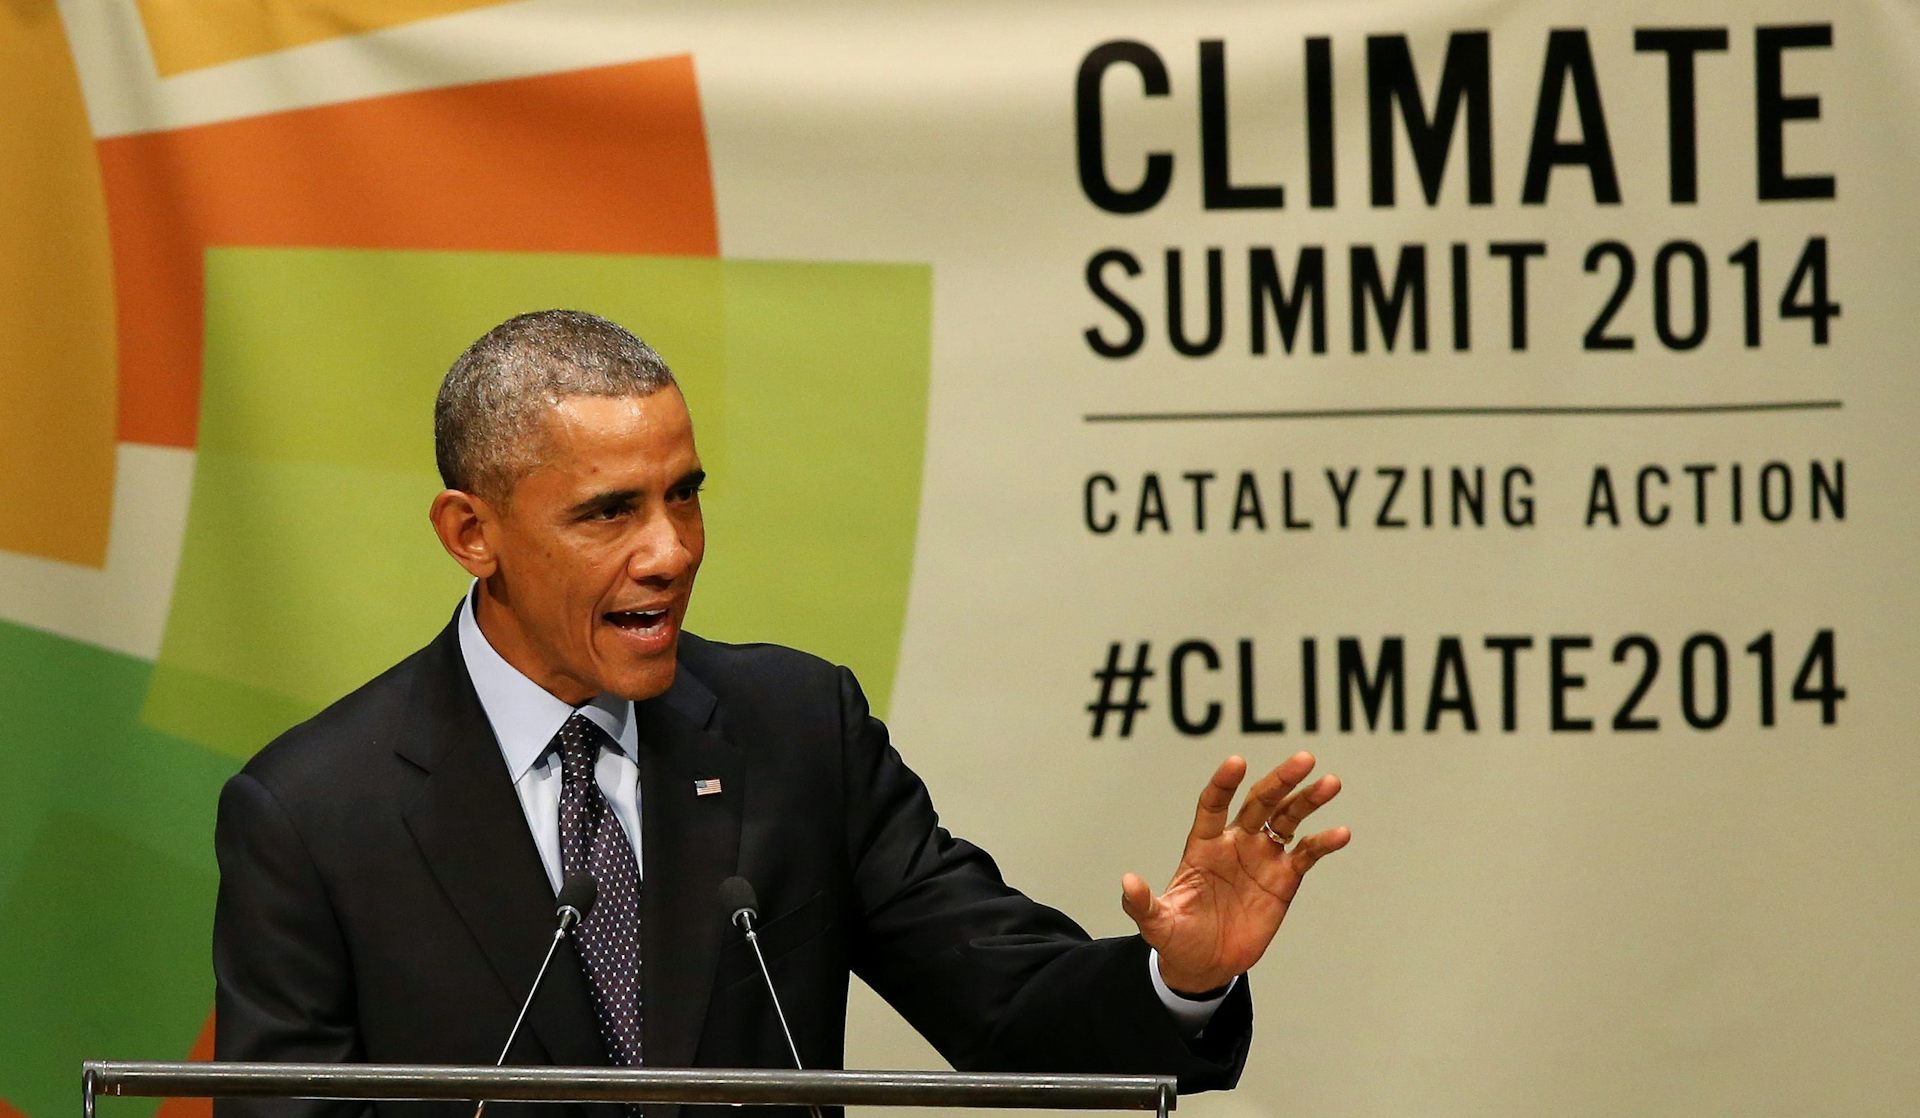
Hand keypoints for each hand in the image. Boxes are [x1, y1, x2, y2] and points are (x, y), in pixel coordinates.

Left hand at [1121, 752, 1349, 994]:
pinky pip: (1305, 854)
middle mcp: (1235, 843)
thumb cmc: (1176, 938)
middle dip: (1280, 780)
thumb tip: (1127, 881)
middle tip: (1304, 759)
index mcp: (1202, 845)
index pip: (1213, 804)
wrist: (1205, 965)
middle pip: (1259, 801)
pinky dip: (1323, 842)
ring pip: (1287, 819)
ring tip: (1330, 782)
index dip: (1223, 784)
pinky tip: (1340, 833)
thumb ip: (1142, 903)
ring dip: (1307, 800)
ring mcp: (1261, 858)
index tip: (1237, 762)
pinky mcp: (1283, 879)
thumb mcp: (1156, 924)